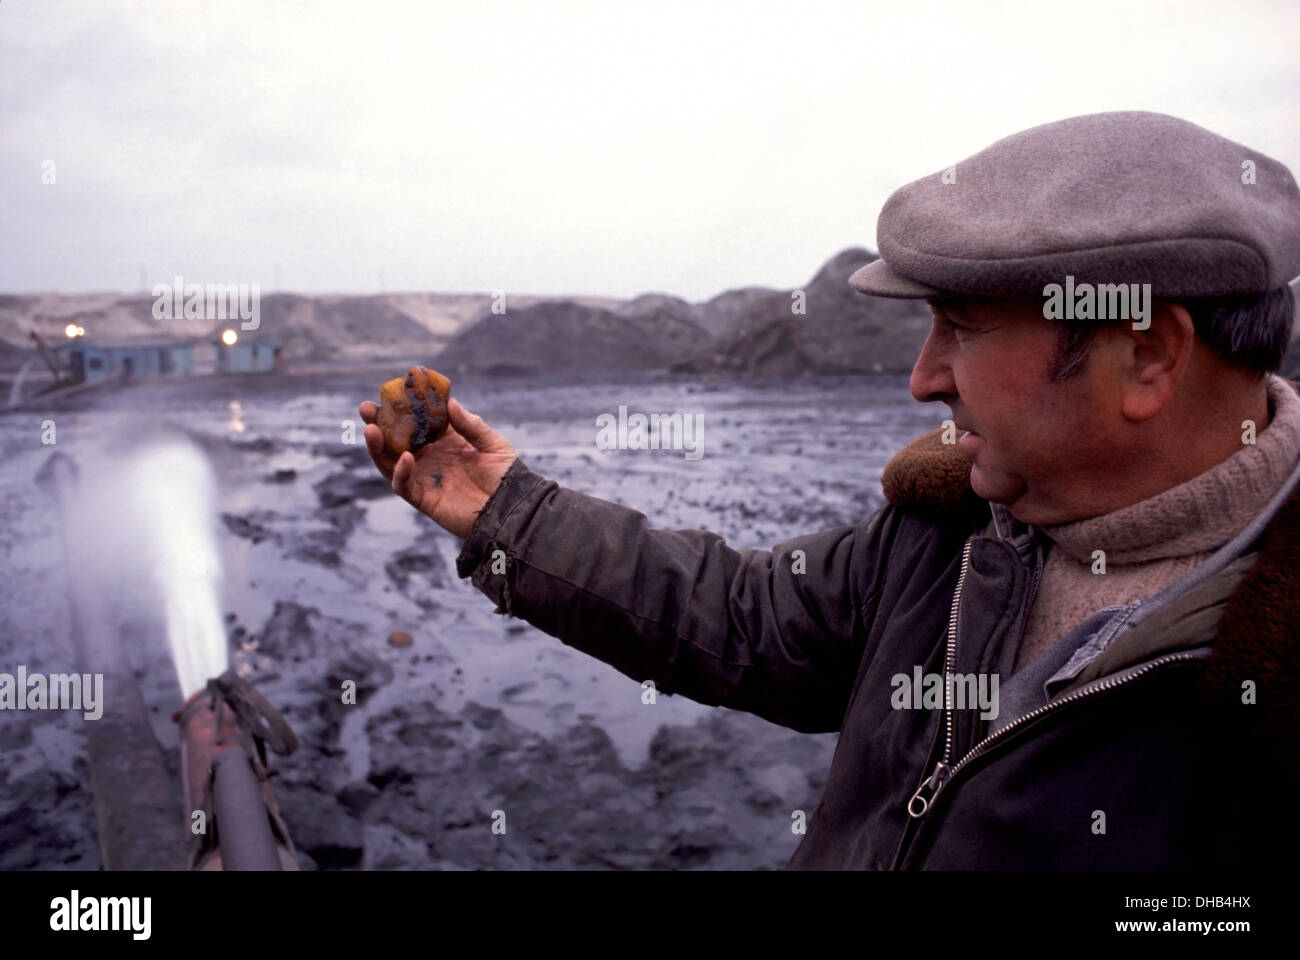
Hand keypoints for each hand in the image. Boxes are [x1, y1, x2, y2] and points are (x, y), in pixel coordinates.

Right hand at [358, 397, 516, 538]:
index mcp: (445, 441)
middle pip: (397, 440)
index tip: (392, 392)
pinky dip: (400, 472)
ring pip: (391, 462)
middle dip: (379, 424)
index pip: (417, 421)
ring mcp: (424, 478)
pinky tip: (406, 457)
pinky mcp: (423, 498)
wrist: (510, 507)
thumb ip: (471, 425)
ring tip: (371, 429)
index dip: (404, 408)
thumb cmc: (505, 474)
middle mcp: (430, 457)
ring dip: (378, 447)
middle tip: (366, 408)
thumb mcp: (492, 443)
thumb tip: (450, 402)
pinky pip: (402, 485)